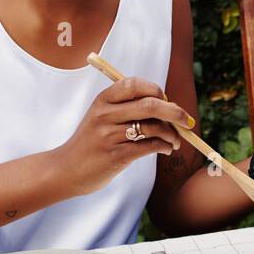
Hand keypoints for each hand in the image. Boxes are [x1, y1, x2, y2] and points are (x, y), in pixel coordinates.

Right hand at [56, 77, 190, 195]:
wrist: (66, 170)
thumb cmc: (92, 142)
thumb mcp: (102, 116)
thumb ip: (128, 107)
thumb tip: (168, 104)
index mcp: (103, 100)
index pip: (134, 84)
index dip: (155, 90)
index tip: (166, 100)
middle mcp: (105, 114)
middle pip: (150, 105)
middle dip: (175, 112)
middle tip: (187, 121)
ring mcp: (109, 135)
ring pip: (153, 127)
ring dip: (172, 134)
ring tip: (175, 141)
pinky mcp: (115, 156)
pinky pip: (150, 146)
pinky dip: (164, 146)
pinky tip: (166, 149)